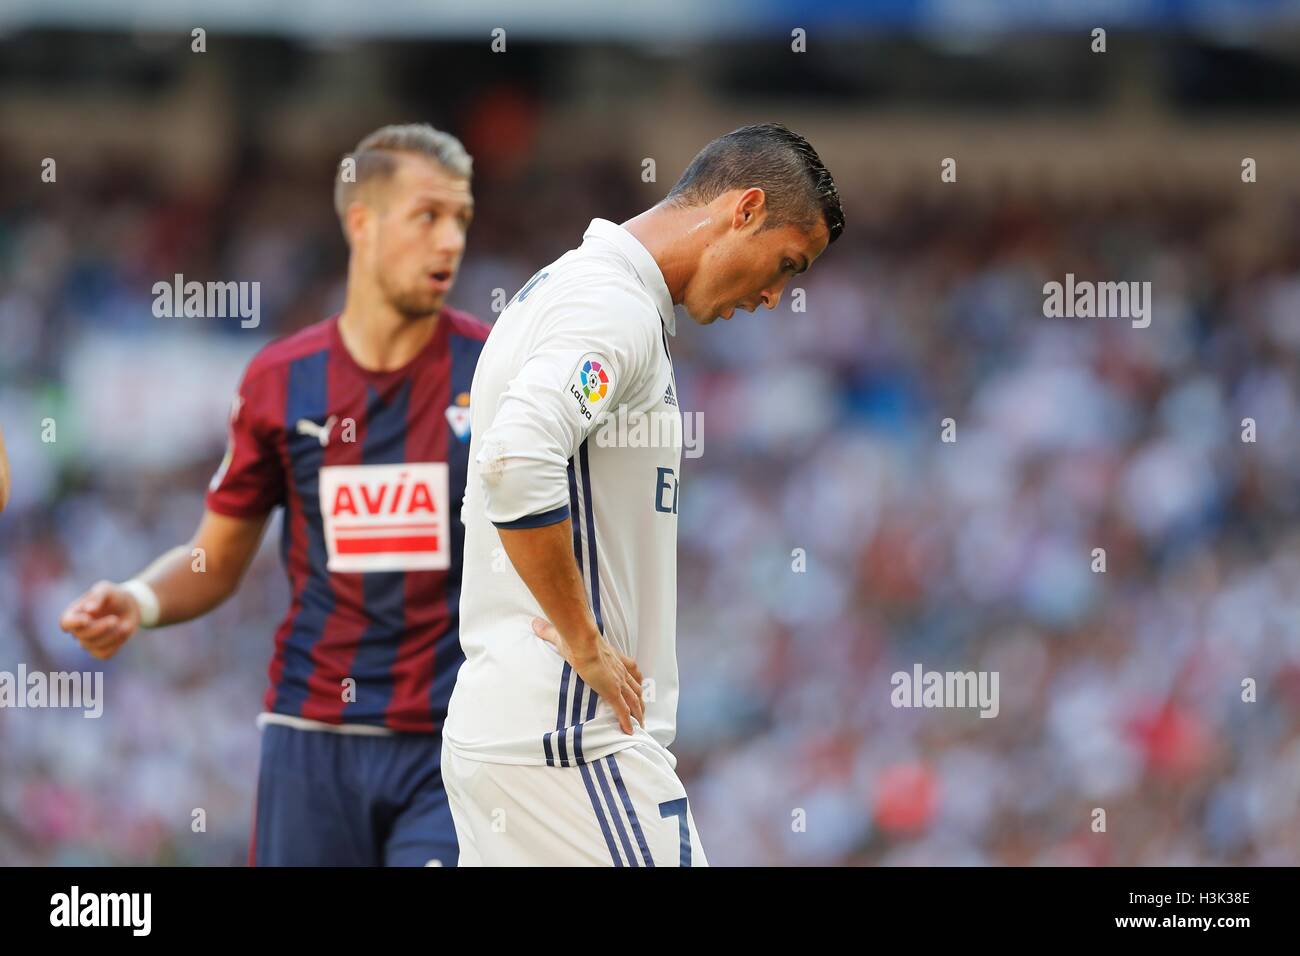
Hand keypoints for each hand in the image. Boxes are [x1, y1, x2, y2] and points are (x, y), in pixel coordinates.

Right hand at [59, 580, 140, 659]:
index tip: (87, 619)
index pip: (65, 622)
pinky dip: (117, 642)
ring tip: (124, 624)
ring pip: (93, 646)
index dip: (74, 623)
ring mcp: (88, 642)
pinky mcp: (100, 650)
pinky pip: (104, 654)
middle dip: (99, 628)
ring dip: (112, 635)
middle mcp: (77, 630)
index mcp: (74, 614)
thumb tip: (89, 610)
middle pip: (81, 635)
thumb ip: (97, 596)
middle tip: (115, 619)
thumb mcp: (106, 589)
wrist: (130, 606)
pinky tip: (125, 630)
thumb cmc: (113, 596)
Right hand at [532, 617, 643, 733]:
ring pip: (634, 701)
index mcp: (614, 658)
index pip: (631, 669)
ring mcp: (617, 682)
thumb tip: (535, 624)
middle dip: (640, 700)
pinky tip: (629, 731)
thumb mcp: (565, 636)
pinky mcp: (612, 692)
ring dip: (638, 714)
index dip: (636, 679)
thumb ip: (551, 631)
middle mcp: (620, 671)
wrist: (582, 642)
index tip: (639, 685)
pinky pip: (622, 711)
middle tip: (641, 711)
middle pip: (636, 688)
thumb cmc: (576, 638)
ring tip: (640, 725)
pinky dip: (627, 722)